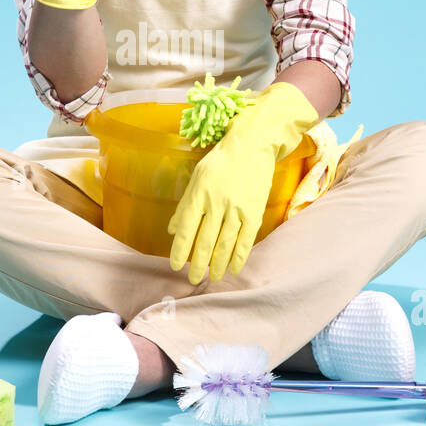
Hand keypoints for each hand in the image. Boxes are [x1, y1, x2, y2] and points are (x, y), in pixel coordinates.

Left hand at [168, 135, 273, 284]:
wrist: (252, 146)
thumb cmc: (220, 162)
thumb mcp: (196, 178)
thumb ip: (184, 205)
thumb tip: (171, 230)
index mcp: (198, 195)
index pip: (185, 229)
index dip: (179, 250)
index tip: (176, 266)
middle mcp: (216, 204)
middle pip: (204, 241)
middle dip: (198, 264)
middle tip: (193, 280)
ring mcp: (237, 209)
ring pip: (224, 244)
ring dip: (217, 265)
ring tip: (212, 278)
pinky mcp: (254, 212)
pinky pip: (245, 240)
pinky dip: (238, 257)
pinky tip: (233, 269)